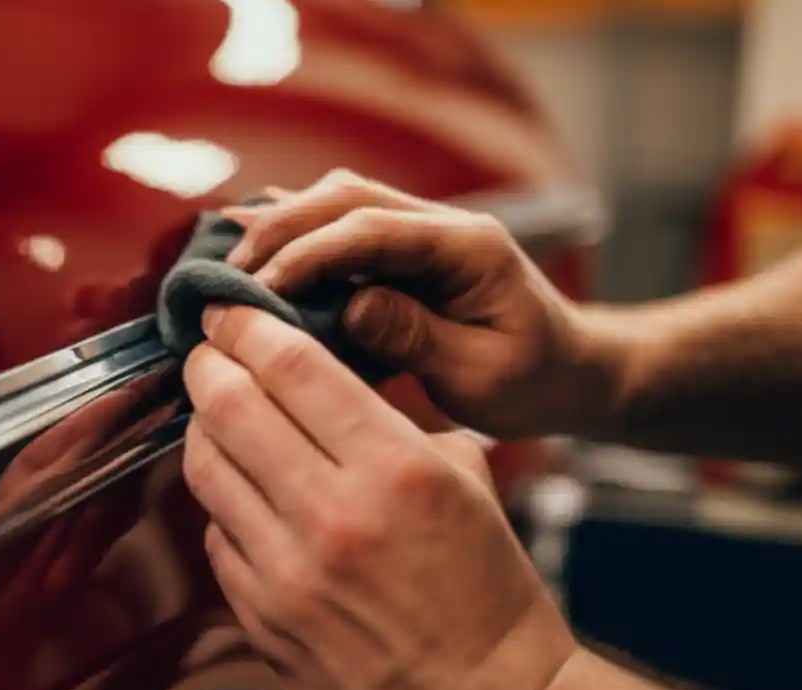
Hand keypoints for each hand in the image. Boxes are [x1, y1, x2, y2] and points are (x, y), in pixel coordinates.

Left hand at [182, 306, 576, 689]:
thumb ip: (394, 422)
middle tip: (210, 351)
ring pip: (204, 466)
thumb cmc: (487, 596)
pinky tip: (246, 492)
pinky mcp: (259, 616)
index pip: (289, 366)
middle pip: (227, 405)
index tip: (232, 312)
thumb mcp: (466, 480)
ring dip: (204, 427)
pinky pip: (214, 533)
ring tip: (220, 414)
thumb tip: (331, 383)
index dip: (246, 325)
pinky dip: (222, 500)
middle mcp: (330, 516)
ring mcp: (286, 572)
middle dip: (208, 363)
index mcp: (393, 469)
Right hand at [223, 169, 613, 438]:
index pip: (373, 230)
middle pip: (347, 199)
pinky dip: (297, 230)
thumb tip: (352, 307)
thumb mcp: (483, 374)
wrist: (572, 370)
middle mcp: (443, 224)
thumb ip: (418, 336)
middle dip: (282, 230)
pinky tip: (254, 239)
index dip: (311, 254)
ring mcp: (423, 230)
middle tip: (229, 273)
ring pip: (340, 200)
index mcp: (468, 247)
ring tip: (229, 256)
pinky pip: (343, 223)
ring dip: (283, 224)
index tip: (261, 288)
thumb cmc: (535, 379)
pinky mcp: (405, 249)